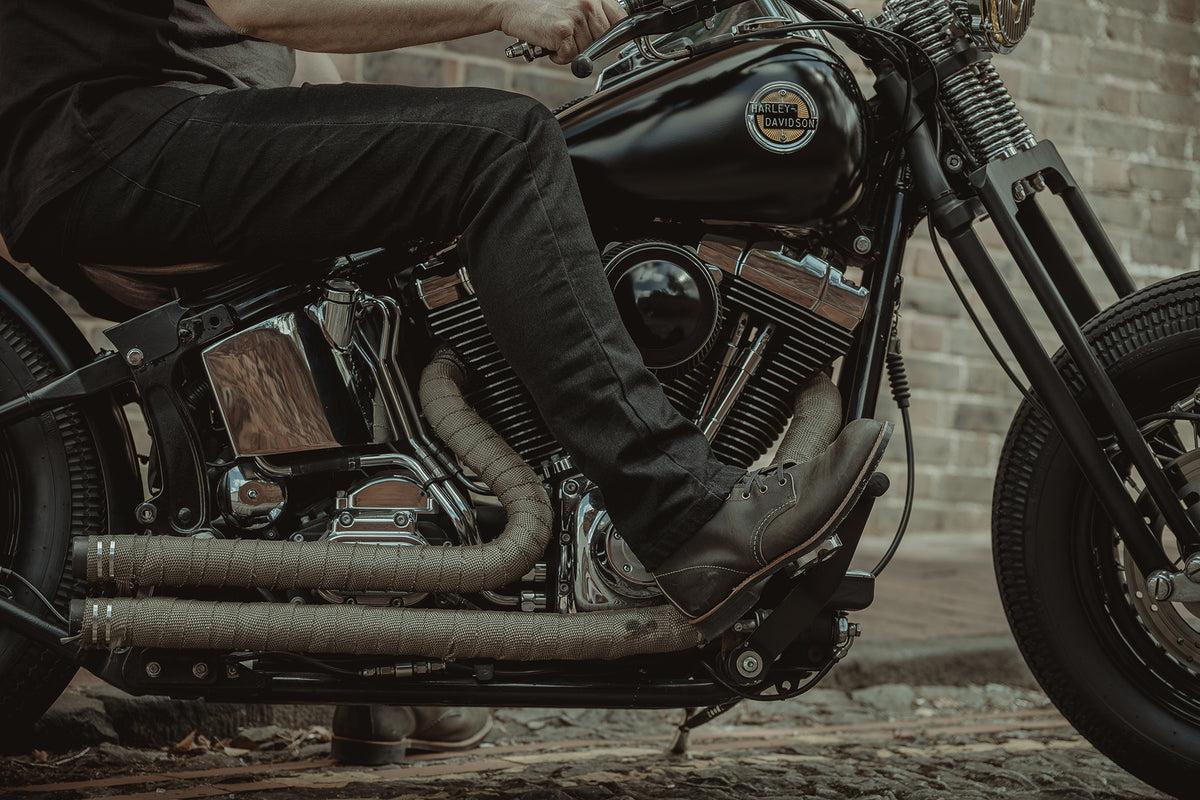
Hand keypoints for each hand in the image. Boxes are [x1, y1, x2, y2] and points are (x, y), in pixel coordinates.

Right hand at [496, 0, 627, 65]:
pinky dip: (558, 57)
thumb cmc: (539, 6)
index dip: (613, 33)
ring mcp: (576, 17)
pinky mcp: (563, 32)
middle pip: (603, 38)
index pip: (619, 18)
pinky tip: (549, 43)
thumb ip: (593, 13)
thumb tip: (611, 34)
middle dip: (587, 43)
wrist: (511, 5)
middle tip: (568, 36)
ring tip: (555, 37)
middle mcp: (588, 2)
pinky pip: (570, 57)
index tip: (606, 39)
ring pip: (586, 50)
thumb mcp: (572, 1)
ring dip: (571, 50)